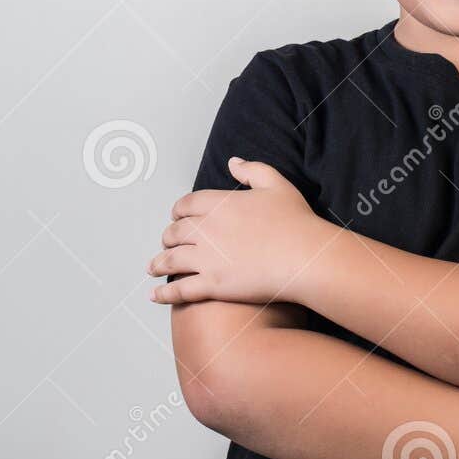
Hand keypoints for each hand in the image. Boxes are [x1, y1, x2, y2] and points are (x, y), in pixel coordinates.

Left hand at [148, 157, 333, 305]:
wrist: (306, 257)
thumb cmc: (296, 221)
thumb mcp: (276, 184)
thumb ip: (252, 170)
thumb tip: (232, 162)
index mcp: (220, 204)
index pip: (187, 204)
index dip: (178, 211)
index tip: (176, 217)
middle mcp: (207, 229)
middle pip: (175, 232)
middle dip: (167, 238)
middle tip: (166, 243)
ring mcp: (207, 258)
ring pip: (171, 260)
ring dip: (158, 264)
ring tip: (152, 268)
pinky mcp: (213, 285)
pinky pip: (180, 290)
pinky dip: (164, 294)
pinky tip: (154, 296)